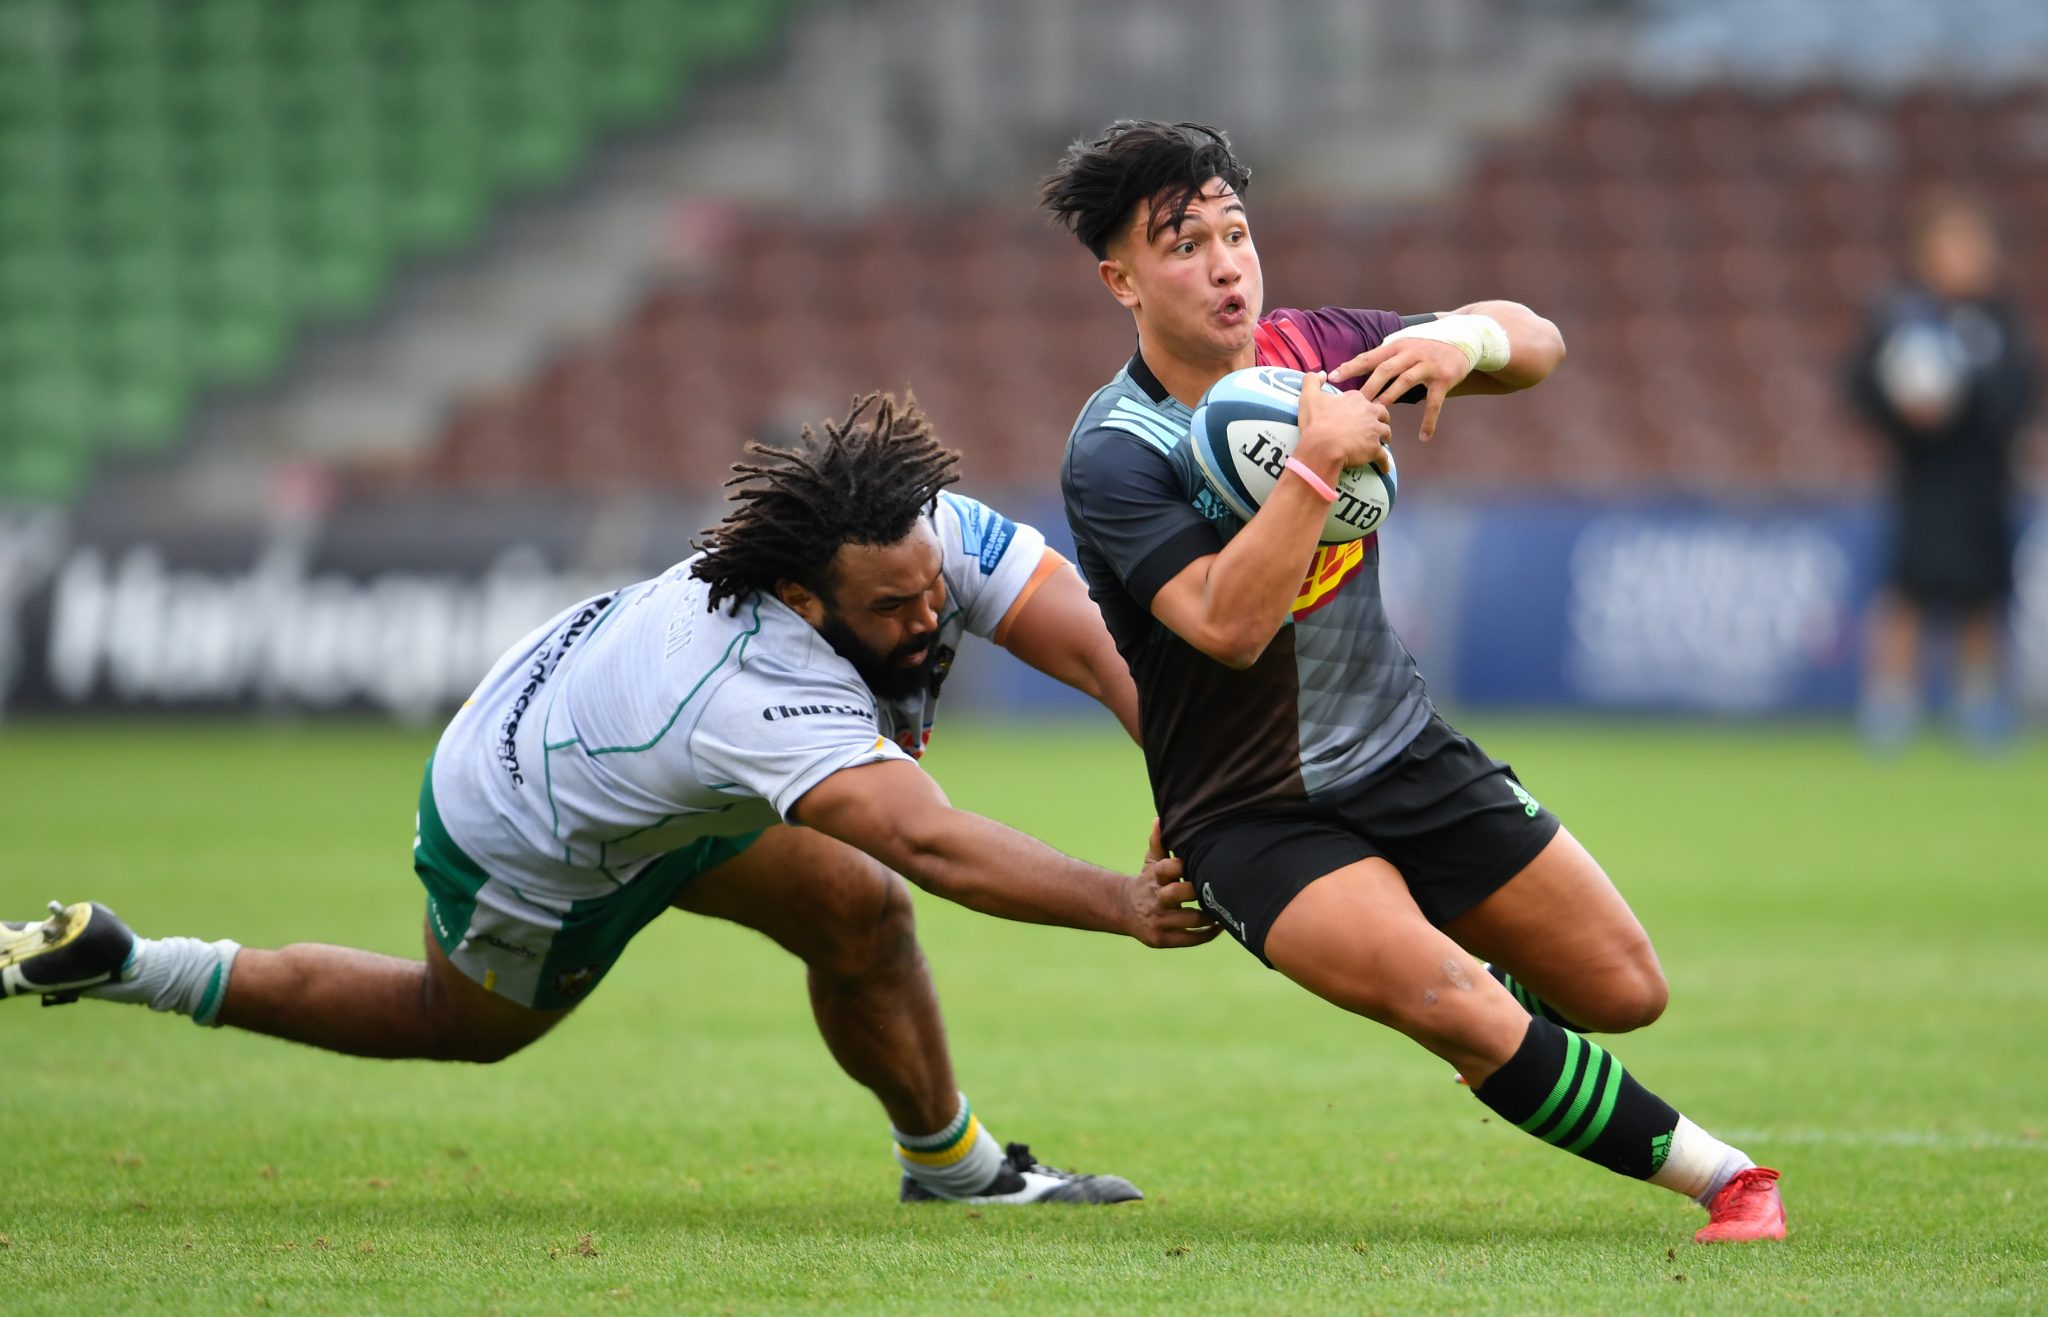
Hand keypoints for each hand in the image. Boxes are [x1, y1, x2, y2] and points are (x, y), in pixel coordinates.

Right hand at [1120, 818, 1219, 948]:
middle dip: (1197, 892)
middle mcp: (1154, 899)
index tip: (1198, 863)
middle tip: (1218, 888)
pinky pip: (1190, 939)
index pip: (1166, 868)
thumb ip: (1159, 843)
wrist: (1124, 910)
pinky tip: (1220, 926)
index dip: (1182, 866)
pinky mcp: (1162, 940)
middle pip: (1175, 895)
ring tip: (1225, 909)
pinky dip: (1208, 933)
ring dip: (1210, 916)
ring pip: (1190, 920)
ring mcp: (1158, 921)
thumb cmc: (1147, 882)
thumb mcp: (1151, 862)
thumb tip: (1160, 819)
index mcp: (1153, 877)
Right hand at [1294, 370, 1392, 475]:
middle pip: (1383, 413)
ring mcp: (1373, 431)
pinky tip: (1383, 469)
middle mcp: (1369, 412)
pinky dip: (1384, 463)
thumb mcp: (1309, 396)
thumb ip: (1312, 380)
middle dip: (1382, 419)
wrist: (1322, 445)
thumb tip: (1321, 373)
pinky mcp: (1374, 449)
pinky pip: (1384, 457)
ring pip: (1386, 433)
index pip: (1364, 399)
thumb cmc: (1316, 421)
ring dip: (1385, 438)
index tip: (1358, 413)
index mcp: (1355, 399)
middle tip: (1376, 425)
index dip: (1362, 406)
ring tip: (1382, 444)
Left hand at [1329, 338, 1474, 440]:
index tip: (1333, 377)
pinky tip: (1423, 436)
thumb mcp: (1404, 346)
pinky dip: (1429, 421)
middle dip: (1368, 386)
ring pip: (1405, 382)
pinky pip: (1434, 403)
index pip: (1370, 357)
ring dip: (1389, 398)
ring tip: (1377, 413)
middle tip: (1354, 403)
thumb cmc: (1426, 348)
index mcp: (1397, 346)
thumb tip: (1353, 369)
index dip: (1351, 367)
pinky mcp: (1444, 379)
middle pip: (1385, 369)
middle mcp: (1411, 353)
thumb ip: (1384, 357)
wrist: (1463, 340)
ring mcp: (1428, 366)